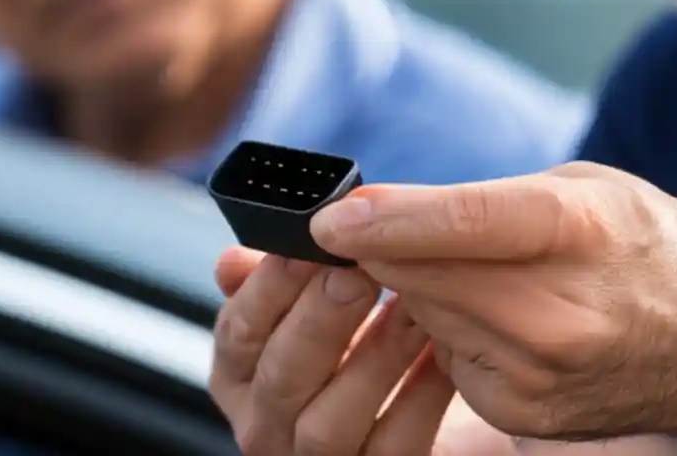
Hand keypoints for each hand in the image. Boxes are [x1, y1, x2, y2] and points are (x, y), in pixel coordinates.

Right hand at [209, 247, 457, 454]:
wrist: (413, 410)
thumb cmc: (353, 347)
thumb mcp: (310, 307)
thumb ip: (275, 280)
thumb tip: (233, 259)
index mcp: (239, 377)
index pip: (237, 333)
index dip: (267, 287)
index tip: (306, 241)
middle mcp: (266, 427)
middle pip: (278, 379)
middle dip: (316, 321)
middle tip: (355, 272)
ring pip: (328, 422)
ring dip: (373, 357)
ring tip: (411, 304)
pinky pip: (395, 444)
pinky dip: (420, 396)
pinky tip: (443, 351)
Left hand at [309, 162, 676, 440]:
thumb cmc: (643, 243)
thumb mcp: (577, 189)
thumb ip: (476, 199)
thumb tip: (371, 213)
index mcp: (577, 230)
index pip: (458, 222)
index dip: (383, 220)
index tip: (326, 220)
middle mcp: (559, 310)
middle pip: (422, 275)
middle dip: (380, 248)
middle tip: (355, 227)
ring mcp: (541, 371)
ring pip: (425, 315)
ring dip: (416, 287)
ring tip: (464, 267)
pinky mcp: (523, 409)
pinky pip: (447, 354)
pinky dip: (449, 328)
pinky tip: (489, 312)